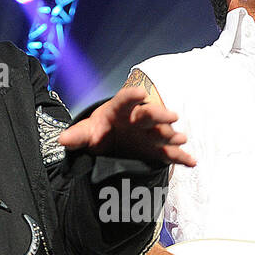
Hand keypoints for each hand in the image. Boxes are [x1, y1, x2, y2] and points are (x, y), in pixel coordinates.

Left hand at [57, 88, 196, 166]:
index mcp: (119, 111)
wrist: (113, 140)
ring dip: (172, 135)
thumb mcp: (88, 132)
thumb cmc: (100, 130)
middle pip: (149, 114)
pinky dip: (182, 157)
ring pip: (162, 133)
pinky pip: (171, 153)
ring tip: (181, 138)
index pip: (125, 101)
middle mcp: (137, 119)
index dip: (132, 96)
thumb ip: (78, 136)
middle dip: (160, 115)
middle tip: (172, 116)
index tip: (139, 93)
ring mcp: (149, 134)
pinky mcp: (157, 149)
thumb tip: (62, 140)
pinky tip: (192, 162)